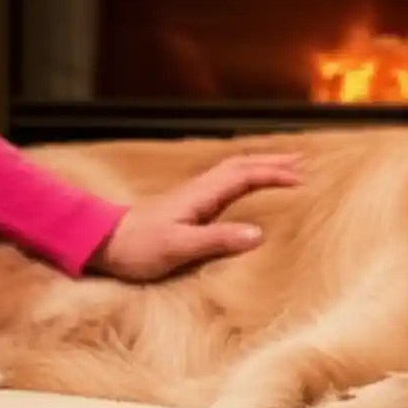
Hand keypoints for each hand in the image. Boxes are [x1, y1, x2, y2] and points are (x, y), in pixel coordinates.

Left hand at [90, 153, 301, 280]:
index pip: (244, 176)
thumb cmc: (139, 248)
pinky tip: (249, 187)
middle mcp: (199, 189)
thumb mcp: (179, 247)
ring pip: (233, 172)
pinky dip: (246, 178)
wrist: (104, 243)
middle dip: (272, 161)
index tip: (301, 179)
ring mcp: (193, 196)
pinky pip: (226, 184)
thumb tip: (257, 234)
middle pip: (241, 165)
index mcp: (200, 195)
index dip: (274, 174)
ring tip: (284, 168)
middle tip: (303, 160)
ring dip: (260, 166)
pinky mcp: (188, 206)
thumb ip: (216, 239)